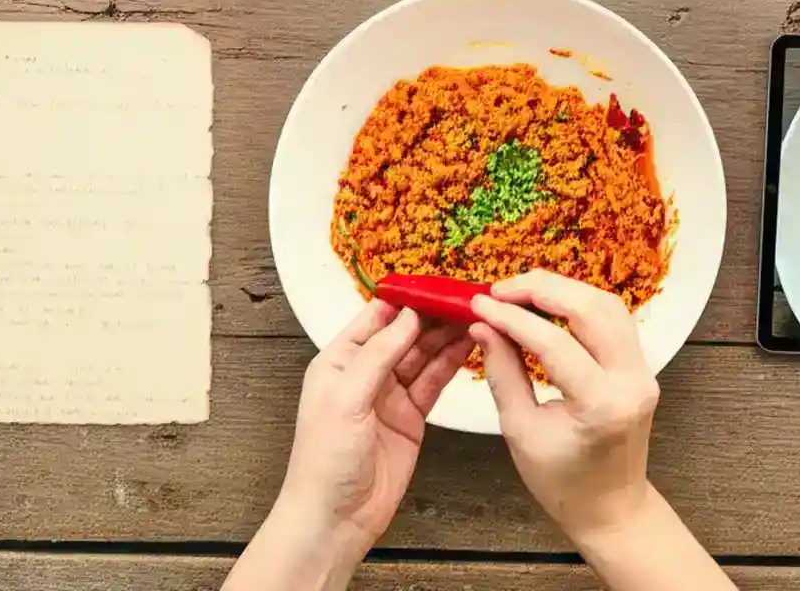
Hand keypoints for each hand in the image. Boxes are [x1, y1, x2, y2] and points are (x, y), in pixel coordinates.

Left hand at [224, 301, 470, 590]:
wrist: (335, 518)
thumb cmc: (324, 462)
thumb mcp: (346, 399)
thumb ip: (378, 355)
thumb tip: (407, 315)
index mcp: (338, 361)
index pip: (375, 317)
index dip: (405, 298)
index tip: (435, 282)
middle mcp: (364, 373)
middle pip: (404, 333)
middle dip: (433, 315)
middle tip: (465, 297)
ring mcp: (390, 395)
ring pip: (423, 355)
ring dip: (447, 336)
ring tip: (475, 315)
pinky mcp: (411, 417)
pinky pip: (433, 382)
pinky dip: (451, 364)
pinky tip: (469, 346)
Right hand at [469, 270, 658, 540]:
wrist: (611, 508)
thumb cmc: (563, 482)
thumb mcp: (520, 430)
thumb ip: (502, 372)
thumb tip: (482, 325)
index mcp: (601, 405)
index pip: (552, 342)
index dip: (511, 317)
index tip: (478, 303)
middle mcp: (631, 381)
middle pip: (590, 308)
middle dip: (540, 289)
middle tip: (498, 289)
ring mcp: (643, 372)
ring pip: (606, 305)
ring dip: (562, 290)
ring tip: (519, 291)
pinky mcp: (641, 367)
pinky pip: (614, 319)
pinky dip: (580, 303)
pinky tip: (548, 304)